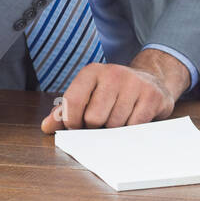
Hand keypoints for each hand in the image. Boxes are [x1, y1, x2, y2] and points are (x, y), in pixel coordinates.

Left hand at [39, 48, 190, 133]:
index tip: (77, 126)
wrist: (151, 80)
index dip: (71, 122)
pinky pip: (134, 125)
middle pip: (94, 118)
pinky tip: (134, 117)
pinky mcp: (152, 95)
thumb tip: (47, 127)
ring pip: (115, 124)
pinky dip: (132, 129)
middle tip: (104, 120)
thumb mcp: (88, 96)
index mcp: (92, 72)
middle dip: (97, 127)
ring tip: (121, 118)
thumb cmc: (113, 93)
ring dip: (116, 129)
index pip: (72, 101)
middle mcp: (113, 73)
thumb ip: (64, 112)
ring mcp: (135, 83)